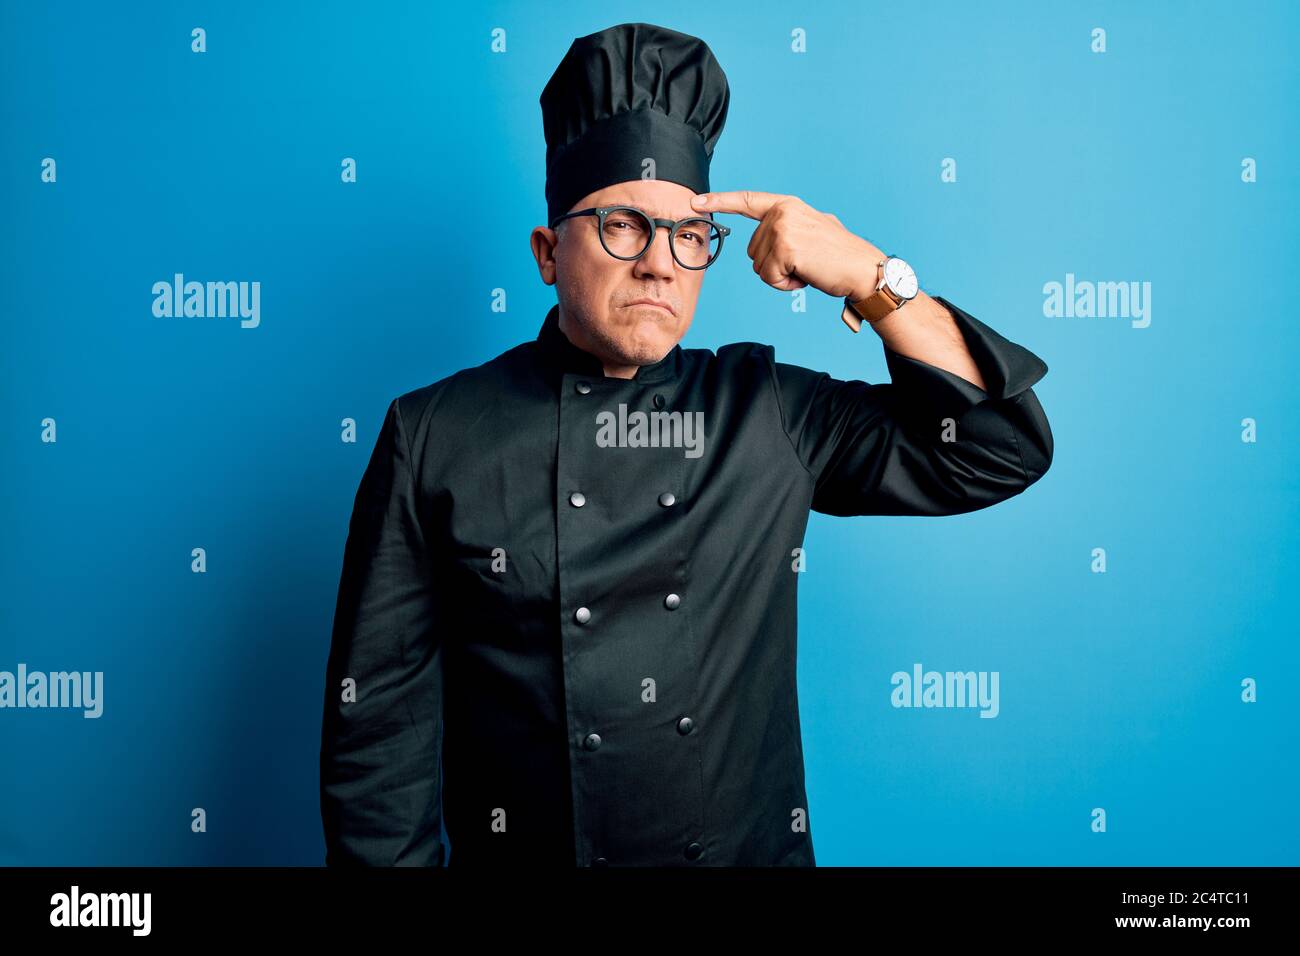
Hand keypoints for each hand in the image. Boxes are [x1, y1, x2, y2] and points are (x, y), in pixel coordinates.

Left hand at [690, 190, 884, 299]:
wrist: (863, 269)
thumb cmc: (838, 256)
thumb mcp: (810, 230)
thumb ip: (786, 228)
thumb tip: (768, 238)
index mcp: (786, 205)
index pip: (746, 201)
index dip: (719, 201)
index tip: (695, 202)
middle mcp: (782, 212)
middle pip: (751, 251)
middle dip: (774, 265)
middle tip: (803, 262)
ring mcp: (783, 228)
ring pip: (759, 267)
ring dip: (781, 277)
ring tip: (807, 268)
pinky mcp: (786, 248)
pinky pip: (769, 278)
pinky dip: (786, 285)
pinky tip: (806, 276)